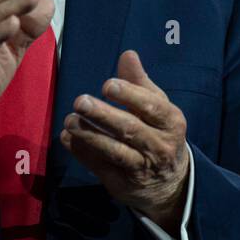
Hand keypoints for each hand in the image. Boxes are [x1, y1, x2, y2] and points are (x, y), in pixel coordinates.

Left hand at [61, 50, 188, 231]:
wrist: (170, 184)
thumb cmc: (159, 133)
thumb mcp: (158, 107)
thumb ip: (139, 82)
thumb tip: (127, 54)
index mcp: (171, 122)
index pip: (151, 107)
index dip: (129, 95)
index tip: (107, 85)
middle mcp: (159, 146)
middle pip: (130, 130)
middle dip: (103, 115)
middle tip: (80, 102)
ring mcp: (142, 168)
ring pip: (115, 151)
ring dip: (89, 136)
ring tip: (69, 121)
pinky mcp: (123, 184)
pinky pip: (101, 167)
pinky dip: (83, 153)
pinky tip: (68, 139)